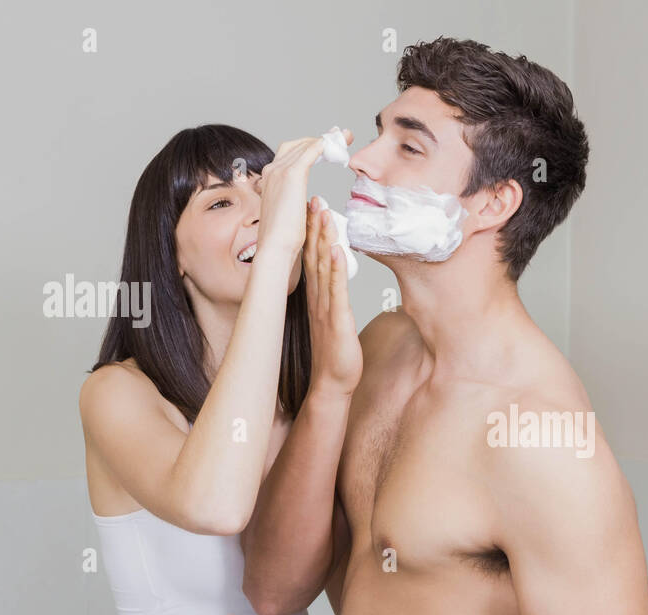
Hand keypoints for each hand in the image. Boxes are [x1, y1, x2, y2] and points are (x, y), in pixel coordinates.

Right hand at [252, 136, 329, 259]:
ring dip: (326, 140)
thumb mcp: (290, 213)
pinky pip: (311, 151)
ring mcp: (280, 171)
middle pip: (298, 144)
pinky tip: (336, 145)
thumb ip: (296, 201)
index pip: (291, 153)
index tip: (328, 145)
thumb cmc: (283, 238)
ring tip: (343, 138)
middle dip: (320, 139)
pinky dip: (324, 145)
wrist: (275, 247)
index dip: (310, 147)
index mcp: (270, 178)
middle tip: (340, 136)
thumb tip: (311, 201)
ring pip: (305, 145)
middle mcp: (272, 170)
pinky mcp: (292, 175)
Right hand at [303, 195, 361, 393]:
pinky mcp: (337, 320)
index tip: (310, 208)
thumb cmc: (334, 354)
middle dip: (313, 226)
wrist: (332, 383)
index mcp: (317, 297)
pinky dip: (335, 269)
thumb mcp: (332, 319)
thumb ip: (332, 297)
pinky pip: (336, 291)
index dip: (311, 233)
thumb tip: (334, 280)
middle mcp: (318, 298)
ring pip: (323, 267)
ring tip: (322, 213)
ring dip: (322, 239)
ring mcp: (326, 308)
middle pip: (313, 256)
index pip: (311, 258)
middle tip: (312, 198)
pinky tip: (335, 249)